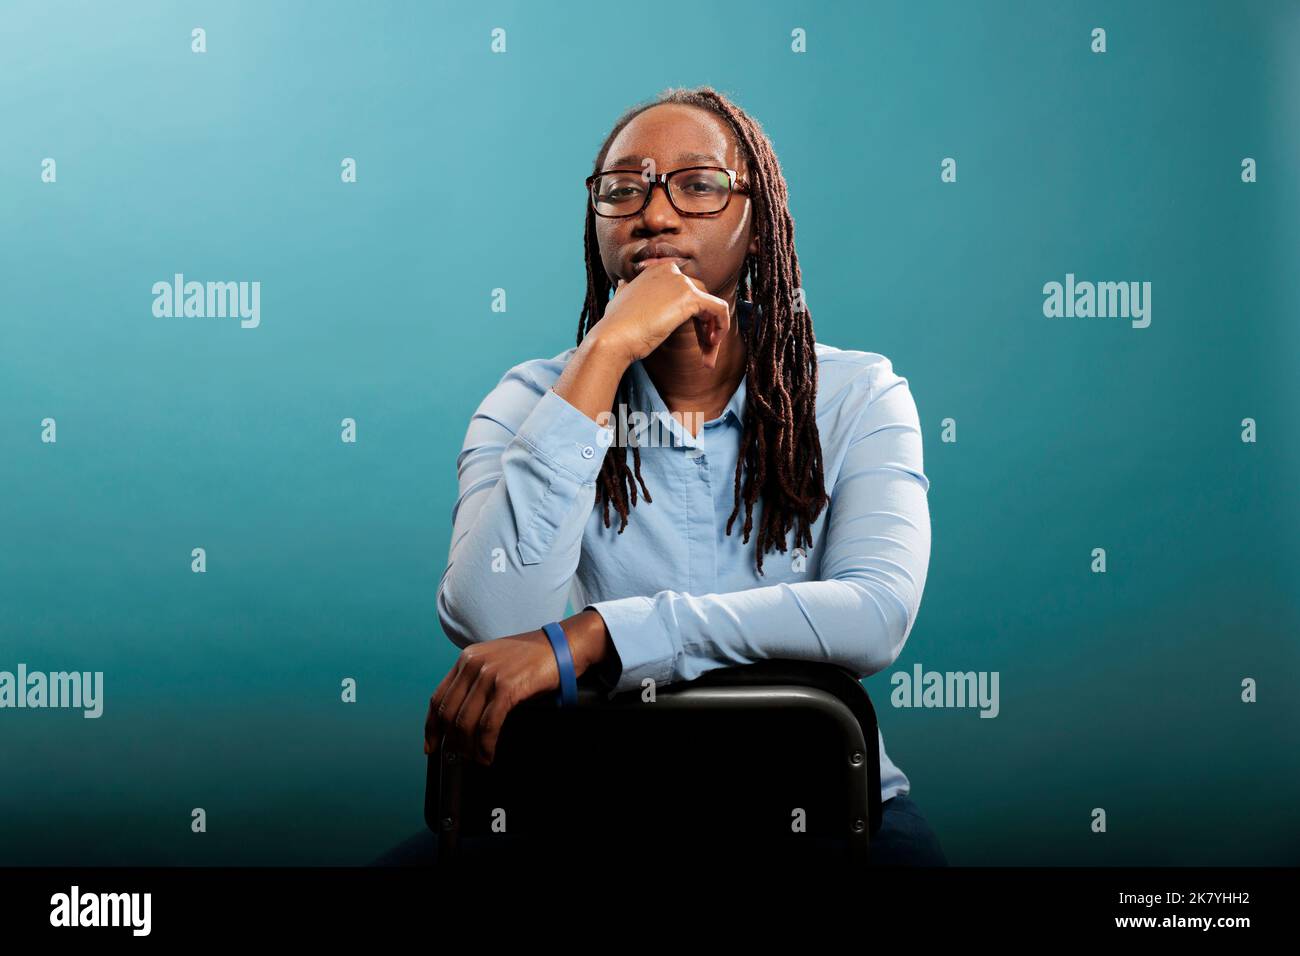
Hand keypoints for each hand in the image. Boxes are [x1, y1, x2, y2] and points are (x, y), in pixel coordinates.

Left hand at [423, 612, 611, 764]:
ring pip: (465, 722)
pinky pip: (488, 725)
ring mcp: (489, 675)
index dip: (431, 727)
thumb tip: (463, 717)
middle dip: (451, 742)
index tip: (431, 745)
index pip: (437, 698)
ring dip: (469, 748)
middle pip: (448, 713)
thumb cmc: (533, 657)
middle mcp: (473, 665)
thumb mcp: (496, 661)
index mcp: (466, 659)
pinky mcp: (507, 687)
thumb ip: (476, 681)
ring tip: (477, 759)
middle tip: (461, 758)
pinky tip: (488, 754)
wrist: (561, 646)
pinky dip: (485, 745)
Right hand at [602, 262, 730, 369]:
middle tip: (704, 352)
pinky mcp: (689, 296)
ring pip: (711, 307)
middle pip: (701, 299)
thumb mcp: (619, 301)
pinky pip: (719, 309)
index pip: (685, 291)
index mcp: (656, 270)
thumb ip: (626, 291)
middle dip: (705, 327)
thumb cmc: (614, 326)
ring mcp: (680, 281)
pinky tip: (713, 346)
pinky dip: (721, 327)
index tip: (692, 338)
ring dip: (713, 332)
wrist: (613, 337)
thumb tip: (623, 285)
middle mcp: (670, 271)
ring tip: (708, 357)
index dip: (692, 316)